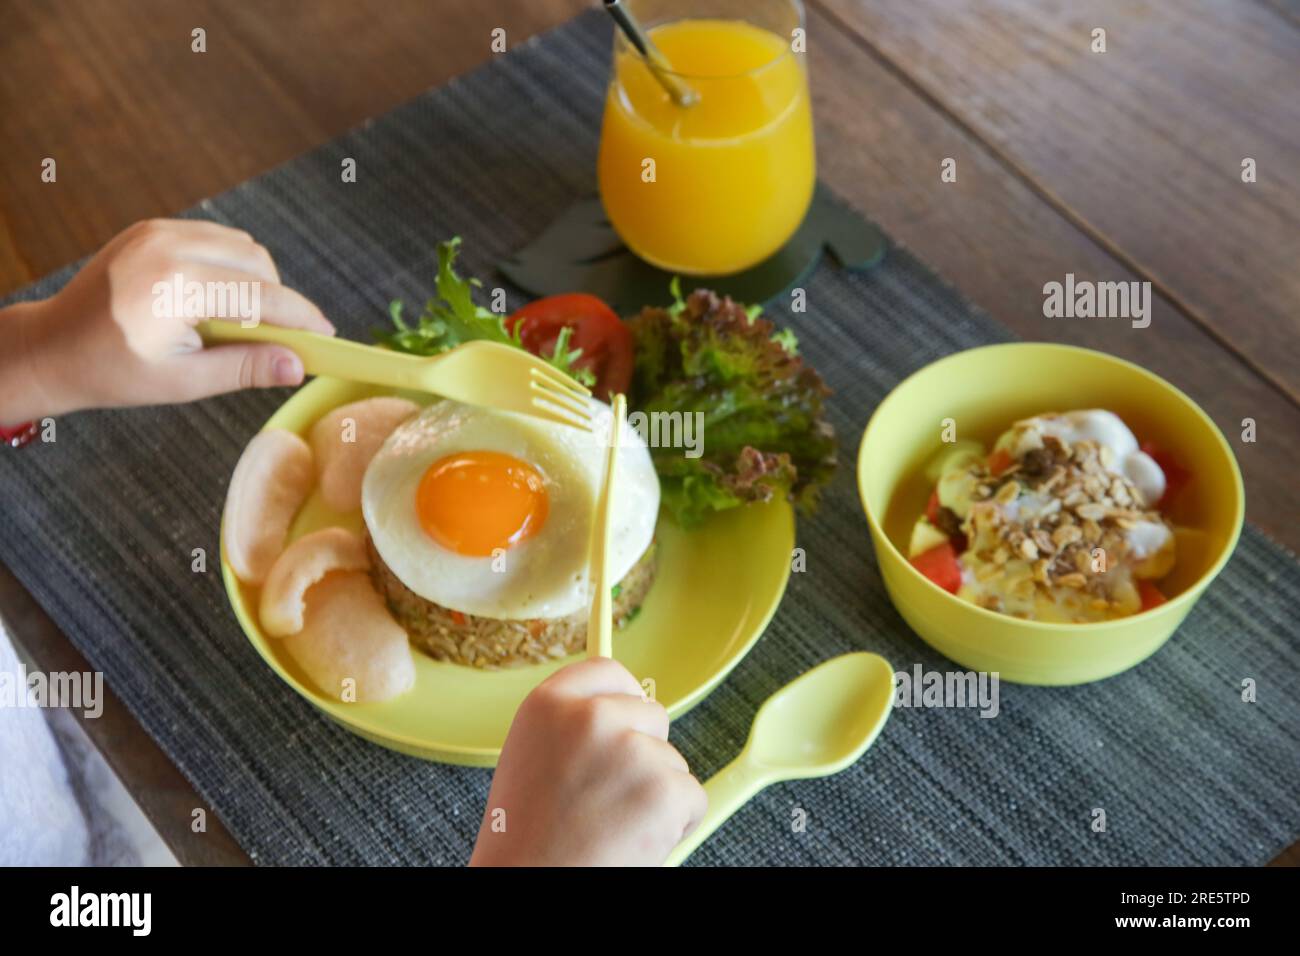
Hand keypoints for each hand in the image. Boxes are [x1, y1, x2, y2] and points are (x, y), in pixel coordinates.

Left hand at [0, 218, 332, 425]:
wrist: (51, 346)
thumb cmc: (111, 371)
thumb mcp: (182, 381)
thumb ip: (244, 369)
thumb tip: (297, 366)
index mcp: (175, 286)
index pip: (262, 297)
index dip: (302, 318)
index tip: (327, 335)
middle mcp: (168, 246)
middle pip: (258, 263)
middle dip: (277, 299)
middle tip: (274, 339)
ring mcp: (158, 231)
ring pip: (241, 246)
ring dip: (255, 281)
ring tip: (237, 322)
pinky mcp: (153, 228)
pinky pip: (215, 239)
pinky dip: (229, 266)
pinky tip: (215, 300)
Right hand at [470, 657, 705, 866]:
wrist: (526, 883)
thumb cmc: (524, 837)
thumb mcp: (530, 756)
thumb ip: (571, 725)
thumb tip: (623, 710)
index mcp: (548, 704)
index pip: (609, 671)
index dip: (623, 697)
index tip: (626, 719)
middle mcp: (590, 717)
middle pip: (651, 714)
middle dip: (644, 753)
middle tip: (607, 798)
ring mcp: (630, 750)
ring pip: (672, 761)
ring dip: (655, 793)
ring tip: (612, 825)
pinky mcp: (663, 789)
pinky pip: (691, 798)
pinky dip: (675, 824)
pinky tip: (635, 841)